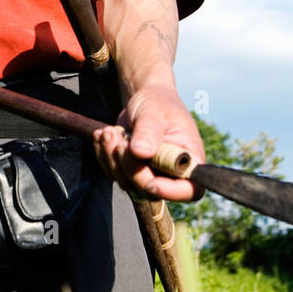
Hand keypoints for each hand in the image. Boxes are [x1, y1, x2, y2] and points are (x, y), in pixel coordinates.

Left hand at [91, 83, 205, 202]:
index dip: (171, 192)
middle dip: (131, 168)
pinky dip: (104, 155)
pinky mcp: (130, 171)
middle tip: (120, 143)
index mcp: (189, 159)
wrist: (144, 99)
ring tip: (109, 132)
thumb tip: (141, 153)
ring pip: (127, 183)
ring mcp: (149, 174)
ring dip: (112, 159)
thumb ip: (149, 131)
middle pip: (151, 190)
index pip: (190, 189)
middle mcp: (171, 172)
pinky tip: (103, 135)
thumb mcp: (154, 112)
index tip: (152, 183)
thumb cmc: (156, 103)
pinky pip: (113, 173)